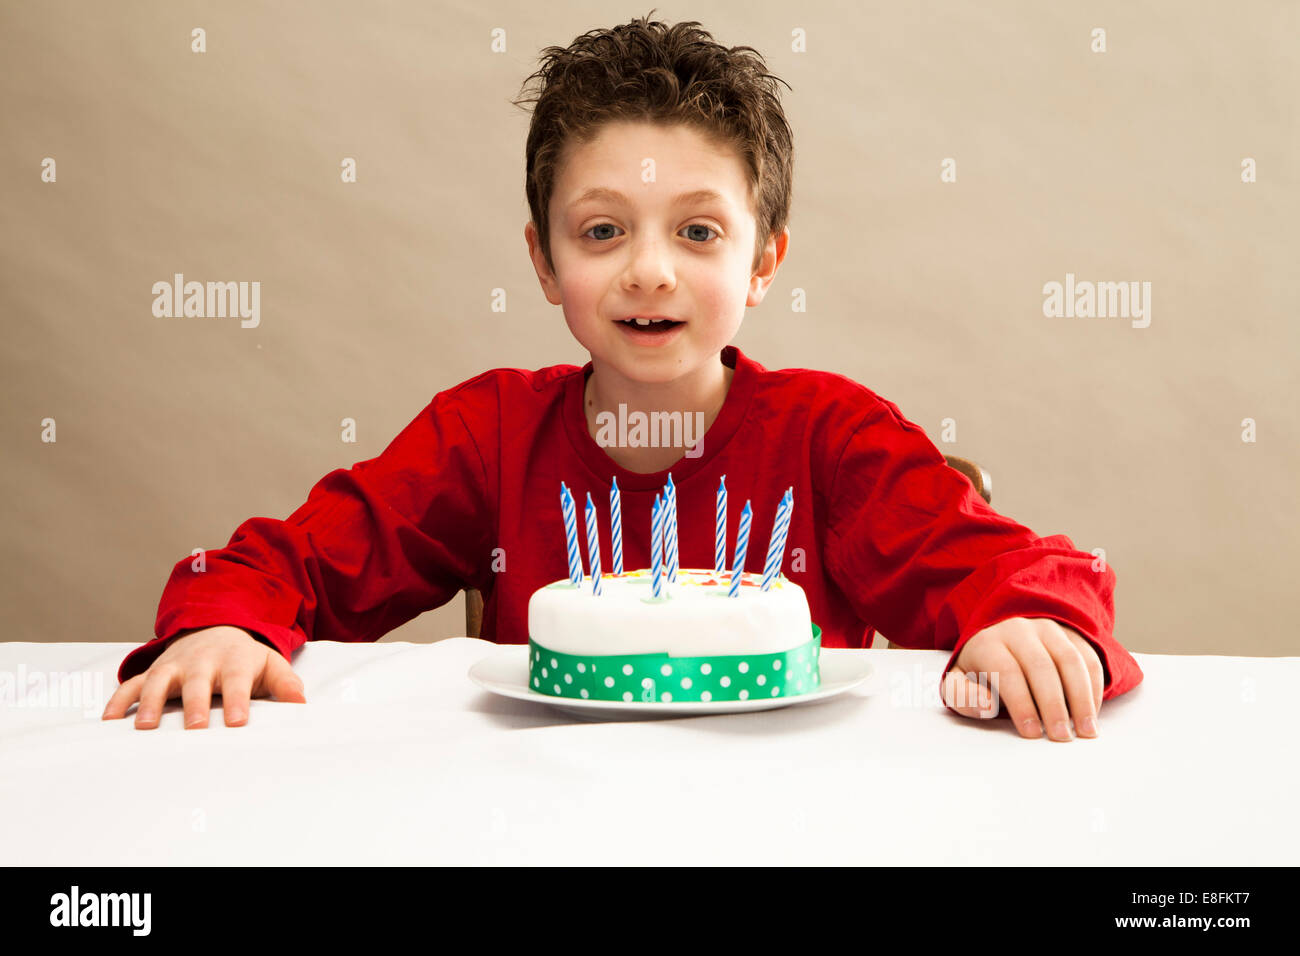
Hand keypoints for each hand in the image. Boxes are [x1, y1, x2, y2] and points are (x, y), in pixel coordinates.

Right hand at [102, 625, 305, 729]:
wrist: (216, 628)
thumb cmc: (244, 658)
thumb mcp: (270, 664)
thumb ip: (285, 683)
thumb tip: (302, 704)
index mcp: (233, 661)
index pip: (236, 681)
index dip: (237, 700)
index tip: (238, 722)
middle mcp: (201, 662)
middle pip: (197, 682)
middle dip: (196, 704)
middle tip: (196, 727)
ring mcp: (174, 666)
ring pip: (159, 681)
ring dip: (150, 702)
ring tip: (144, 727)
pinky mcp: (154, 672)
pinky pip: (132, 684)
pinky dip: (118, 700)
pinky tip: (108, 720)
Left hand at [941, 617, 1102, 740]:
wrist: (999, 629)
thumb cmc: (981, 666)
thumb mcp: (959, 679)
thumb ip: (963, 696)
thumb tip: (986, 705)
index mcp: (989, 642)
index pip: (1007, 671)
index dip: (1021, 704)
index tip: (1032, 733)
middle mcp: (1019, 629)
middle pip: (1041, 666)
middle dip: (1053, 705)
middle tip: (1061, 737)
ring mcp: (1048, 629)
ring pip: (1070, 660)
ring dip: (1081, 698)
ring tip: (1085, 730)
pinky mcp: (1071, 634)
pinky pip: (1088, 658)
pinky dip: (1093, 687)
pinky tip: (1092, 713)